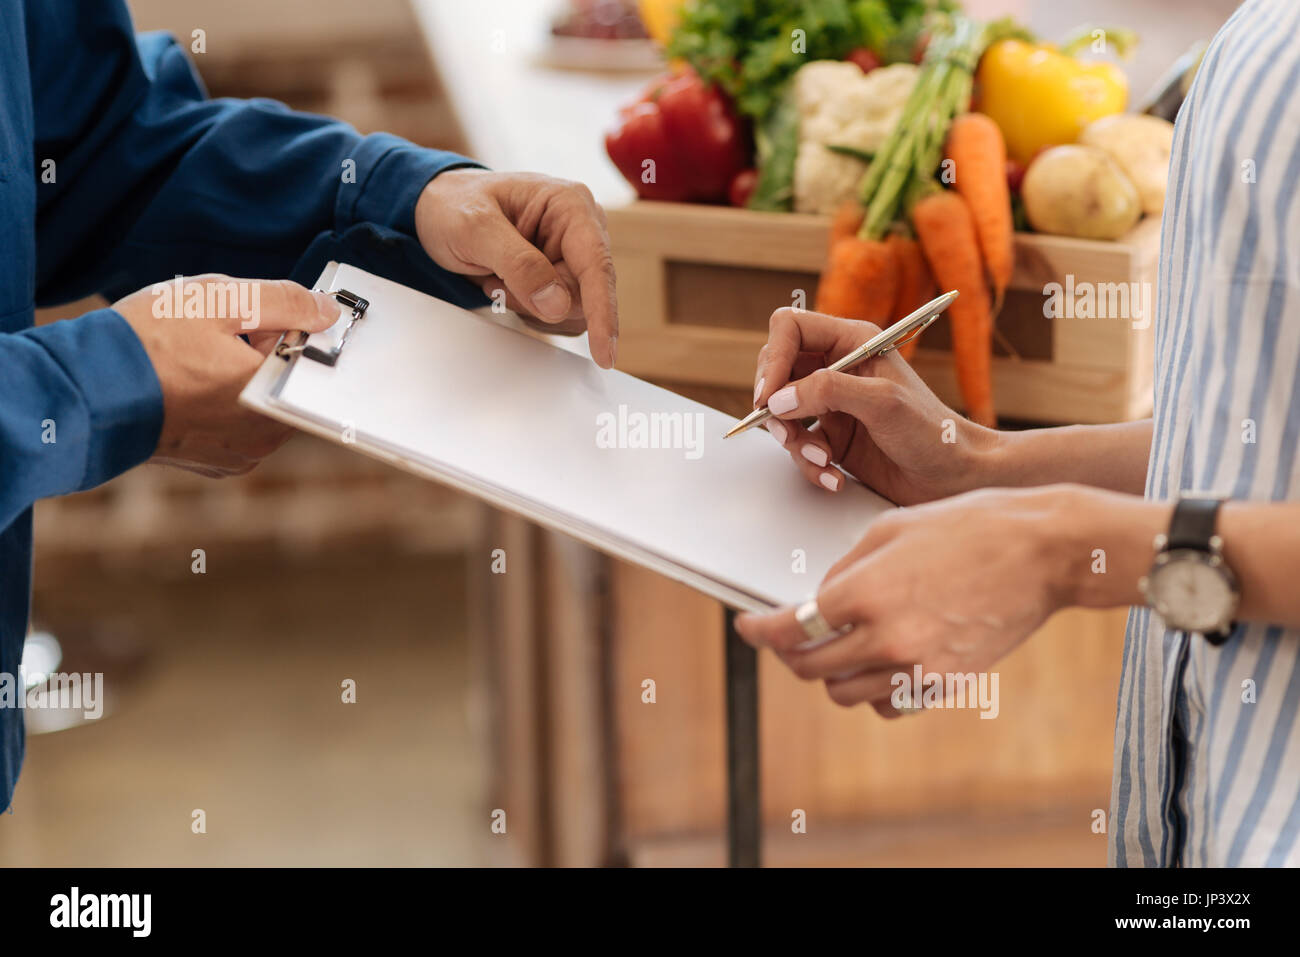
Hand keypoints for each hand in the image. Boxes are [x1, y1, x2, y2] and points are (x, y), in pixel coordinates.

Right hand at [112, 275, 340, 476]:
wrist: (80, 393)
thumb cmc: (144, 346)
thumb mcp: (218, 301)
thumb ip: (283, 301)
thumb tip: (328, 311)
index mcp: (272, 398)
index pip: (305, 353)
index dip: (280, 326)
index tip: (255, 315)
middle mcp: (264, 438)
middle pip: (284, 382)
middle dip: (258, 351)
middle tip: (215, 334)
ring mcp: (240, 456)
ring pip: (259, 403)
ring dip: (237, 376)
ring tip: (193, 359)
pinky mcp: (215, 464)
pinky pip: (235, 424)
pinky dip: (219, 402)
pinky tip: (185, 384)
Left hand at [414, 169, 618, 367]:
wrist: (440, 211)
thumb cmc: (455, 206)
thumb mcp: (475, 228)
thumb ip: (518, 264)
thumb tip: (557, 304)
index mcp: (571, 204)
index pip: (597, 265)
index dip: (603, 311)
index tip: (605, 353)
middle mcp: (583, 229)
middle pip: (583, 295)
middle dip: (536, 301)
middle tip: (495, 280)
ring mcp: (575, 256)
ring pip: (573, 311)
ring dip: (530, 306)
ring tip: (498, 277)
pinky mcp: (566, 279)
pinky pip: (561, 316)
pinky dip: (530, 311)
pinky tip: (508, 287)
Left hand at [734, 487, 1086, 716]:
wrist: (1044, 550)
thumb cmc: (969, 525)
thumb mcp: (890, 529)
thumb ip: (844, 570)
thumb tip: (816, 601)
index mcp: (865, 592)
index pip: (789, 627)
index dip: (758, 630)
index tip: (746, 626)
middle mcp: (887, 638)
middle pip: (810, 667)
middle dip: (788, 653)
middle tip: (786, 639)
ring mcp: (919, 667)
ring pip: (844, 693)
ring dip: (830, 673)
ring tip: (835, 648)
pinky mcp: (947, 683)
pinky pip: (889, 705)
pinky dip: (873, 691)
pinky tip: (876, 665)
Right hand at [752, 308, 1000, 504]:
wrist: (953, 476)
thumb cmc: (932, 432)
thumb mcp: (881, 402)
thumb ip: (827, 391)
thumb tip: (777, 400)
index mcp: (853, 342)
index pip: (791, 329)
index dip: (773, 358)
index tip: (769, 395)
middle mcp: (838, 368)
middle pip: (777, 371)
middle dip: (777, 405)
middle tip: (787, 431)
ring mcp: (832, 404)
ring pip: (782, 413)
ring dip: (794, 442)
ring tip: (822, 460)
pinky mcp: (832, 437)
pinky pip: (799, 446)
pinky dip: (809, 464)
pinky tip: (833, 475)